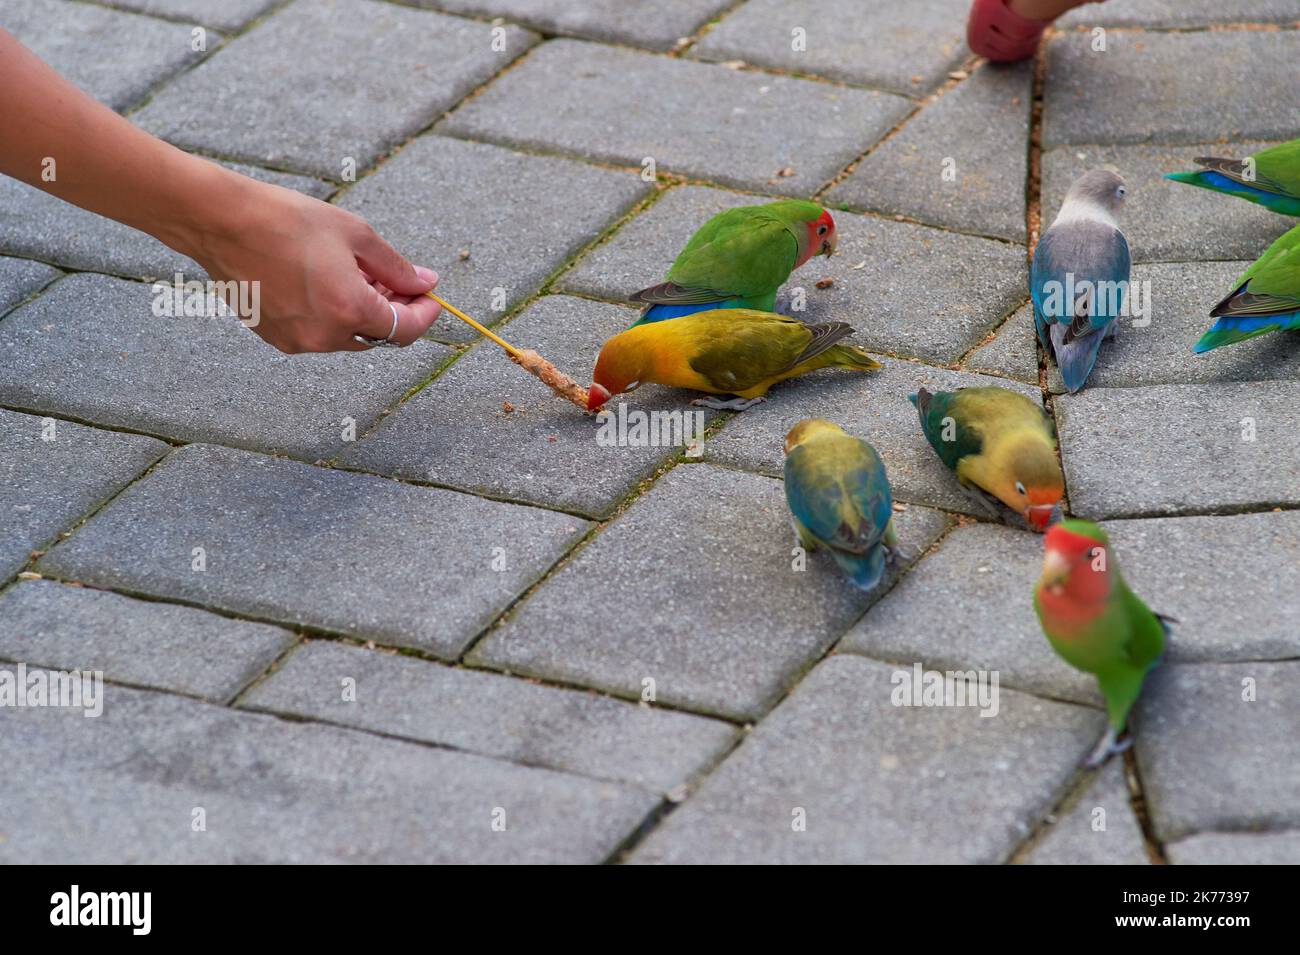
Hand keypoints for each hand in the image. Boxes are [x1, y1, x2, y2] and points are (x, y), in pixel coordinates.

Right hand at [180, 175, 441, 352]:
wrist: (222, 222)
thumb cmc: (288, 221)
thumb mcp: (355, 235)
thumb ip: (395, 267)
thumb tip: (425, 283)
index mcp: (350, 310)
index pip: (405, 329)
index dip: (424, 314)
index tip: (431, 298)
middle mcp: (325, 335)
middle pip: (377, 335)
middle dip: (393, 311)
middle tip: (394, 280)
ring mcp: (298, 341)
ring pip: (348, 335)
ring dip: (361, 313)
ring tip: (354, 275)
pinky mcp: (277, 338)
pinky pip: (318, 333)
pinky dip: (331, 315)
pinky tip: (324, 283)